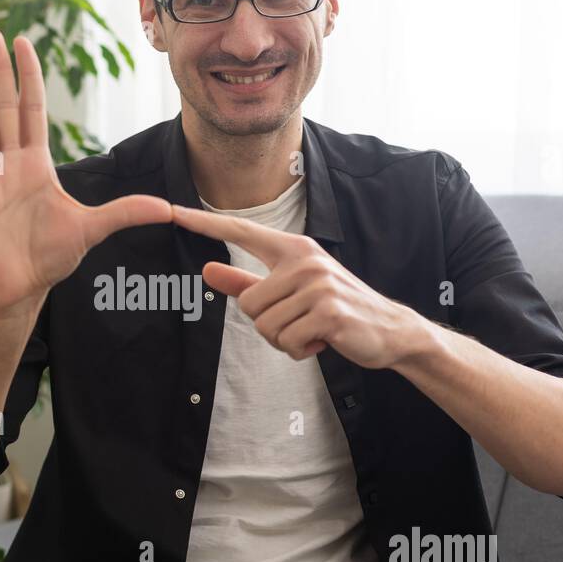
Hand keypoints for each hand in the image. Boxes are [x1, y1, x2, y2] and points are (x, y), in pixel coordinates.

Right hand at [0, 29, 171, 311]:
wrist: (21, 289)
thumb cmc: (51, 257)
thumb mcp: (92, 229)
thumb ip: (125, 212)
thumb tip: (168, 208)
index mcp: (36, 165)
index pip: (32, 110)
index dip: (28, 78)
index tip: (24, 44)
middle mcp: (9, 165)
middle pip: (3, 107)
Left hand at [170, 204, 423, 368]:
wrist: (388, 330)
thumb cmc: (334, 309)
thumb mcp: (290, 291)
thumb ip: (245, 281)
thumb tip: (206, 269)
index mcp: (293, 248)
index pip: (241, 230)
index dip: (206, 223)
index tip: (174, 211)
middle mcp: (305, 260)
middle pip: (249, 304)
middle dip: (268, 326)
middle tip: (299, 324)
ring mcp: (318, 284)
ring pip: (265, 326)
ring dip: (284, 341)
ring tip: (312, 331)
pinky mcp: (328, 311)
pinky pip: (287, 340)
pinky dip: (299, 351)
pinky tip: (322, 341)